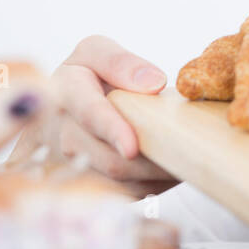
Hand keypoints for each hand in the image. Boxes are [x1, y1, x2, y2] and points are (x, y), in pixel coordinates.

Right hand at [10, 36, 178, 198]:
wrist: (60, 110)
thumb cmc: (87, 77)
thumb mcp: (96, 53)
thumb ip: (120, 62)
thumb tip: (153, 84)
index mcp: (64, 92)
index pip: (89, 114)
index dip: (111, 131)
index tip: (131, 147)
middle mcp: (62, 135)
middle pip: (109, 160)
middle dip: (150, 161)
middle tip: (188, 152)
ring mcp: (71, 168)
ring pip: (120, 184)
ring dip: (156, 175)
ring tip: (185, 158)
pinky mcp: (86, 188)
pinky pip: (124, 196)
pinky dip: (153, 185)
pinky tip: (169, 168)